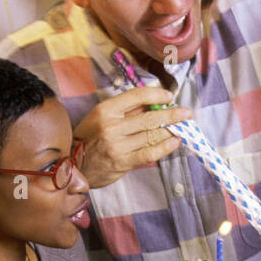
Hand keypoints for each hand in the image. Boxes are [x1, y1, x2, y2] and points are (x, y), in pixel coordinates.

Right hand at [73, 87, 190, 187]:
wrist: (73, 165)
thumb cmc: (89, 138)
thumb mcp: (101, 117)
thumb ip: (126, 110)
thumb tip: (153, 102)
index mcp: (106, 110)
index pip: (137, 96)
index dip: (157, 94)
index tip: (169, 96)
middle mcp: (111, 126)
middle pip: (149, 117)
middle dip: (172, 114)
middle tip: (187, 113)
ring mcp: (117, 145)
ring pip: (151, 135)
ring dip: (171, 130)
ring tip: (183, 127)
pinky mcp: (122, 162)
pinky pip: (149, 153)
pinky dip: (165, 147)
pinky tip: (175, 142)